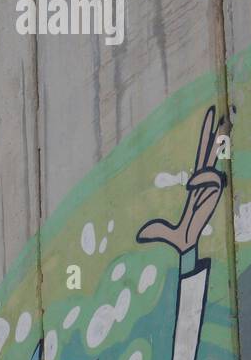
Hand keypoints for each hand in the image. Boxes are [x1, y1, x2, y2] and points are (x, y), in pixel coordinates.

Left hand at [137, 105, 225, 253]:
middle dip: (216, 135)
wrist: (187, 245)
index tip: (211, 118)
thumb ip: (155, 231)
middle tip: (221, 114)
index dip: (207, 139)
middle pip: (212, 154)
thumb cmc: (178, 236)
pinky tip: (192, 186)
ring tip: (192, 184)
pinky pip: (213, 179)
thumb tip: (140, 236)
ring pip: (212, 168)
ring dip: (203, 173)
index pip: (203, 156)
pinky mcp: (216, 194)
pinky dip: (203, 179)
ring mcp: (211, 189)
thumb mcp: (163, 231)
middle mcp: (204, 184)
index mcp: (196, 184)